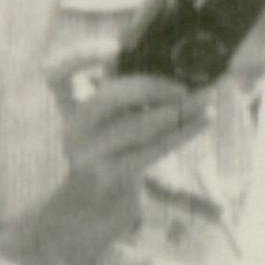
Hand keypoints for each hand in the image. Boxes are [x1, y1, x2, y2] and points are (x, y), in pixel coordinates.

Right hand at [0, 53, 212, 264]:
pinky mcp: (112, 177)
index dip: (81, 55)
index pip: (56, 73)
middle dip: (149, 85)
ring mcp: (90, 154)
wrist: (88, 216)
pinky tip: (205, 119)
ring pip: (137, 125)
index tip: (116, 48)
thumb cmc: (110, 156)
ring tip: (207, 98)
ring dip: (179, 110)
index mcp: (70, 105)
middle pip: (107, 96)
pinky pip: (153, 149)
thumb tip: (172, 55)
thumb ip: (126, 90)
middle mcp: (74, 127)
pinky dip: (183, 131)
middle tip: (182, 85)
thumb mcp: (109, 120)